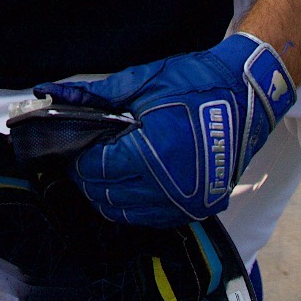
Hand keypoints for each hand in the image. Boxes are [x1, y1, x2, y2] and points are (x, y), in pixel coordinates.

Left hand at [39, 33, 295, 226]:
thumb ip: (97, 95)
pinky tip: (130, 180)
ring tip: (106, 166)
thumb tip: (52, 94)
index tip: (73, 145)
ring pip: (124, 211)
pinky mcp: (198, 208)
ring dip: (107, 192)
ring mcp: (186, 202)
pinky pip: (150, 219)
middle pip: (105, 193)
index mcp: (154, 151)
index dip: (78, 157)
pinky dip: (132, 203)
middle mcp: (170, 185)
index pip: (97, 167)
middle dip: (88, 174)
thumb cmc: (196, 83)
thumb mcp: (144, 81)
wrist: (248, 95)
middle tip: (86, 154)